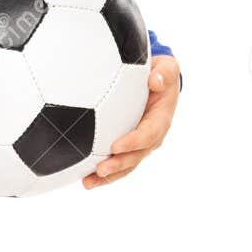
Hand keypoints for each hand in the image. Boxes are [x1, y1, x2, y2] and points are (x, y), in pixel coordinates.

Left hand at [83, 55, 179, 189]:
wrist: (159, 82)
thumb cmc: (161, 74)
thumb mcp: (168, 68)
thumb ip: (165, 73)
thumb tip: (156, 81)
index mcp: (161, 119)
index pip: (148, 134)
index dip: (134, 142)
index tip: (116, 146)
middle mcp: (151, 136)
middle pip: (136, 156)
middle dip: (119, 164)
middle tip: (100, 169)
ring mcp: (140, 144)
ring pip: (125, 164)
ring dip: (108, 176)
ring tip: (88, 183)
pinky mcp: (128, 146)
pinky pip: (117, 161)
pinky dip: (103, 173)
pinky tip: (84, 179)